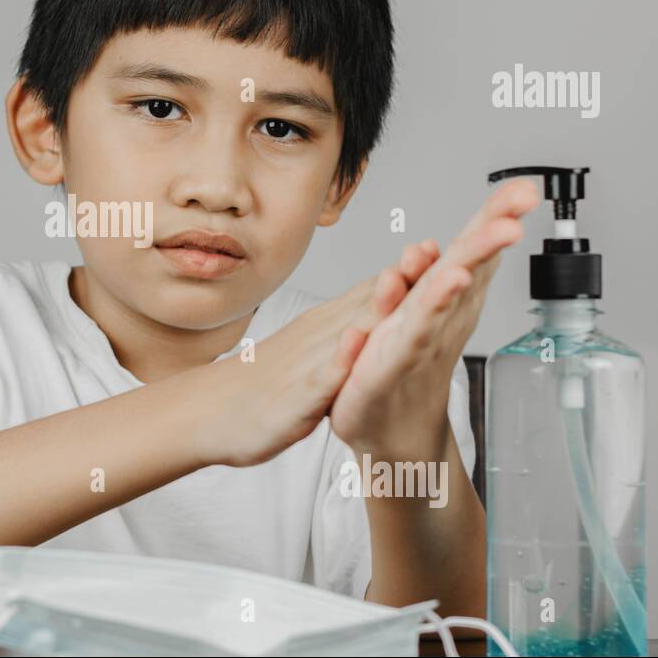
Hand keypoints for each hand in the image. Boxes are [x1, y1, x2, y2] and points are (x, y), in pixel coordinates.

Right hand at [194, 239, 441, 468]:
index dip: (414, 269)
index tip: (447, 246)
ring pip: (351, 330)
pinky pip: (322, 378)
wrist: (210, 411)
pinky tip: (356, 348)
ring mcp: (309, 363)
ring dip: (381, 306)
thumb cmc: (262, 381)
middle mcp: (323, 336)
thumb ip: (346, 322)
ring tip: (408, 282)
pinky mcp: (296, 397)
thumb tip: (382, 300)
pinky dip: (341, 362)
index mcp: (330, 325)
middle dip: (411, 277)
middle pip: (373, 300)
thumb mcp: (312, 346)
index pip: (379, 291)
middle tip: (445, 249)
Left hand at [327, 177, 541, 462]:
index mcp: (442, 298)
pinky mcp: (391, 362)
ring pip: (441, 297)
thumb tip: (429, 245)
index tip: (523, 190)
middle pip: (467, 267)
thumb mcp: (410, 314)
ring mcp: (418, 339)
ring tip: (487, 244)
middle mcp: (438, 316)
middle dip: (490, 235)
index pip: (470, 250)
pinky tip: (448, 283)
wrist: (388, 433)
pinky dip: (426, 309)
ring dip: (459, 272)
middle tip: (519, 206)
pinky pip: (409, 333)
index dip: (494, 218)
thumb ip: (419, 279)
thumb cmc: (399, 370)